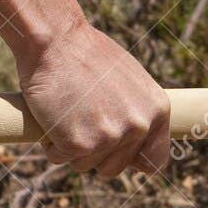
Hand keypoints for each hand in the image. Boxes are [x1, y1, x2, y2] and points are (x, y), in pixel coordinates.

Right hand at [18, 24, 169, 177]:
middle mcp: (139, 127)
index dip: (131, 159)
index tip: (115, 151)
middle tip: (79, 123)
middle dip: (94, 154)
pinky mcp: (79, 144)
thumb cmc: (87, 55)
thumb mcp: (130, 82)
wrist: (56, 39)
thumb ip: (138, 112)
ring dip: (69, 147)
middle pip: (114, 168)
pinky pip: (58, 158)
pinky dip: (49, 143)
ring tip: (66, 113)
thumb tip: (139, 139)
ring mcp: (110, 137)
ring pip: (84, 165)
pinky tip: (51, 115)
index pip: (154, 161)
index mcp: (157, 112)